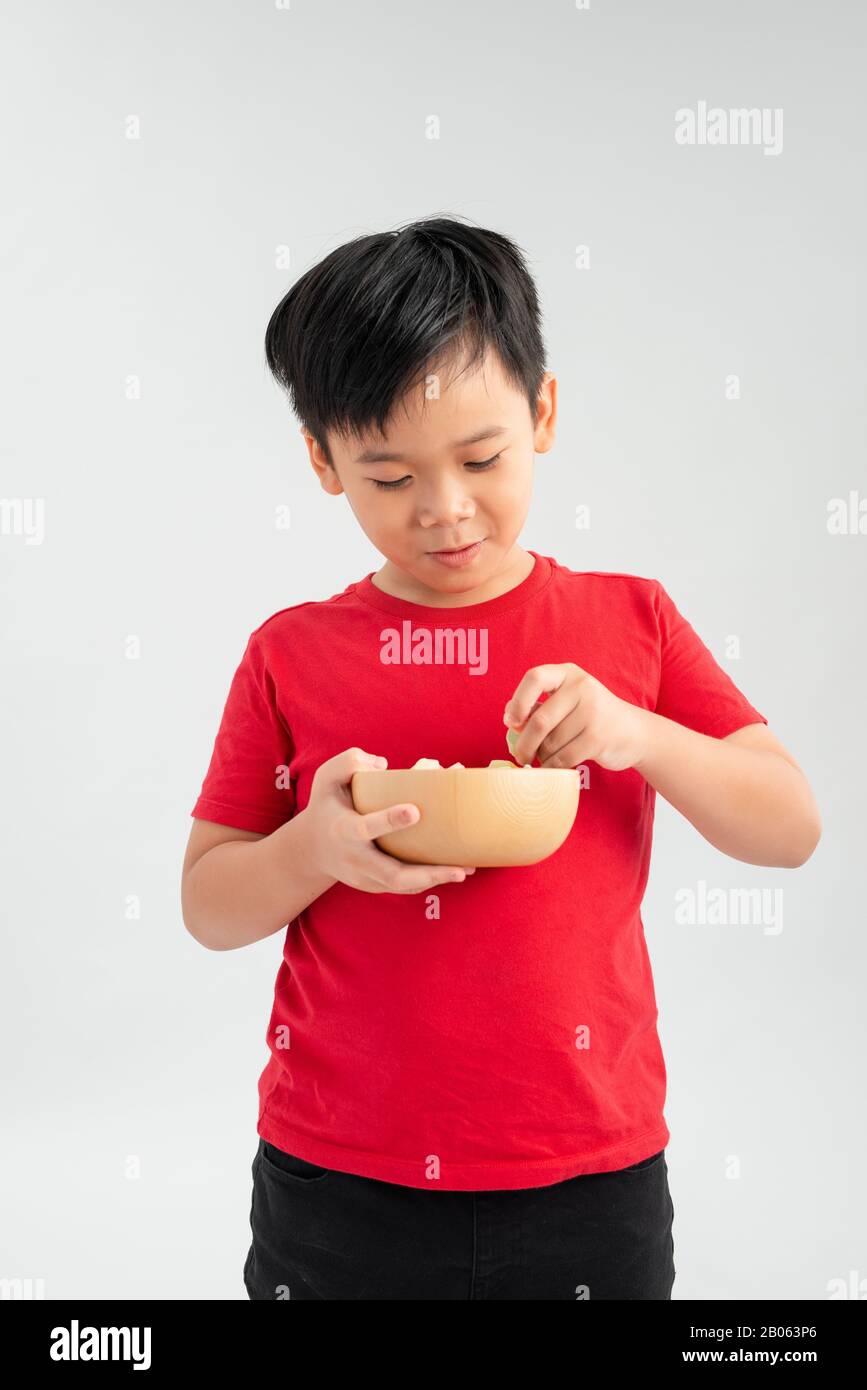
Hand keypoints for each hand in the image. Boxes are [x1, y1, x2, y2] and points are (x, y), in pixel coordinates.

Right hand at [305, 747, 476, 893]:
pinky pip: (405, 886)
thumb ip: (348, 763)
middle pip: (392, 874)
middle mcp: (355, 859)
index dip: (389, 821)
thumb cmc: (327, 806)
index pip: (366, 828)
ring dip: (435, 880)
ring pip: (403, 886)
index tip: (415, 811)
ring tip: (465, 870)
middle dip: (426, 874)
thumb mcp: (326, 778)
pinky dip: (430, 881)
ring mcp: (366, 878)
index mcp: (343, 830)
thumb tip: (382, 765)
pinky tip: (456, 871)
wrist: (312, 849)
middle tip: (458, 868)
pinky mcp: (377, 885)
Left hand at [504, 663, 650, 771]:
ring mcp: (593, 712)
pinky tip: (554, 767)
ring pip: (550, 743)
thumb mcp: (567, 701)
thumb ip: (539, 705)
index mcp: (568, 674)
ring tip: (545, 758)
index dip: (518, 701)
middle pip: (540, 720)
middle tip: (520, 756)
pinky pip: (563, 757)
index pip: (535, 678)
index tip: (511, 721)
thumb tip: (510, 717)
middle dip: (524, 744)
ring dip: (541, 756)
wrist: (634, 732)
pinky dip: (553, 767)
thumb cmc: (590, 717)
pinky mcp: (599, 737)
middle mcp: (581, 687)